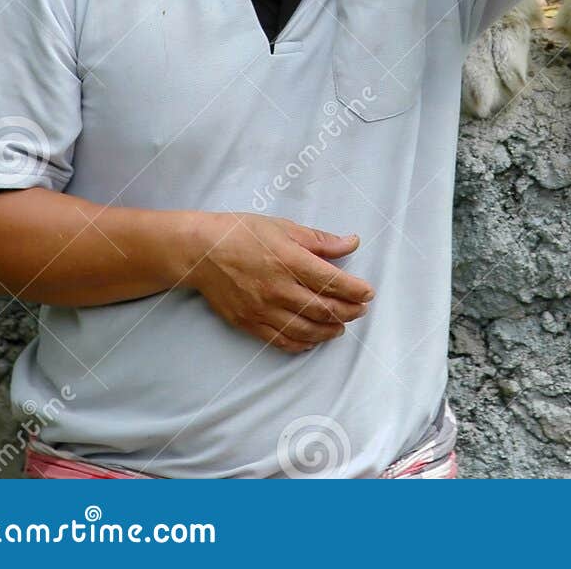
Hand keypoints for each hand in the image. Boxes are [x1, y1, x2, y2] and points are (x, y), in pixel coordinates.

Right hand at [180, 212, 373, 353]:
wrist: (201, 252)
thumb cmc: (243, 233)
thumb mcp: (284, 227)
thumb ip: (319, 240)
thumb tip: (351, 242)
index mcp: (289, 260)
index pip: (331, 281)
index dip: (354, 290)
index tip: (368, 292)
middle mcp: (278, 289)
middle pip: (323, 308)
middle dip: (348, 311)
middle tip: (360, 310)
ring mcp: (263, 309)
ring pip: (305, 329)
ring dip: (329, 330)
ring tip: (341, 326)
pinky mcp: (250, 323)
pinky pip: (281, 340)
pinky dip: (302, 343)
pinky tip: (312, 339)